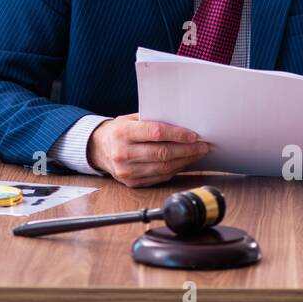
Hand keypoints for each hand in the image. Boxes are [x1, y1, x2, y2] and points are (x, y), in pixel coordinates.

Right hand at [87, 113, 211, 187]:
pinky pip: (159, 177)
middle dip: (187, 150)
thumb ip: (151, 120)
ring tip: (198, 154)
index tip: (194, 135)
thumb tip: (182, 123)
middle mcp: (123, 153)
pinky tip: (184, 162)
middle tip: (203, 146)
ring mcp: (126, 171)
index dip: (177, 134)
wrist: (98, 149)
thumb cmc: (119, 130)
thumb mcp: (130, 118)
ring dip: (185, 161)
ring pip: (164, 167)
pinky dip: (175, 170)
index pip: (156, 133)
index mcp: (123, 133)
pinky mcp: (132, 182)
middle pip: (163, 153)